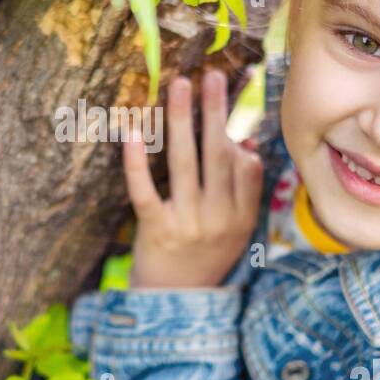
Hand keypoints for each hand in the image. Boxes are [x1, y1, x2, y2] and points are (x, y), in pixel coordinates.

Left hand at [124, 70, 262, 288]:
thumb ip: (243, 190)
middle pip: (217, 156)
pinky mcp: (155, 229)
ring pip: (184, 163)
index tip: (229, 95)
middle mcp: (218, 219)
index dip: (235, 131)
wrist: (176, 302)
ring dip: (183, 121)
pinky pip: (145, 190)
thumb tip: (244, 143)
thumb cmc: (205, 256)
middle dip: (216, 112)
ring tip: (181, 86)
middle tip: (212, 77)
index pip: (245, 166)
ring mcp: (186, 224)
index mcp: (242, 217)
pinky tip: (134, 132)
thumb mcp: (235, 229)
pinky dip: (137, 161)